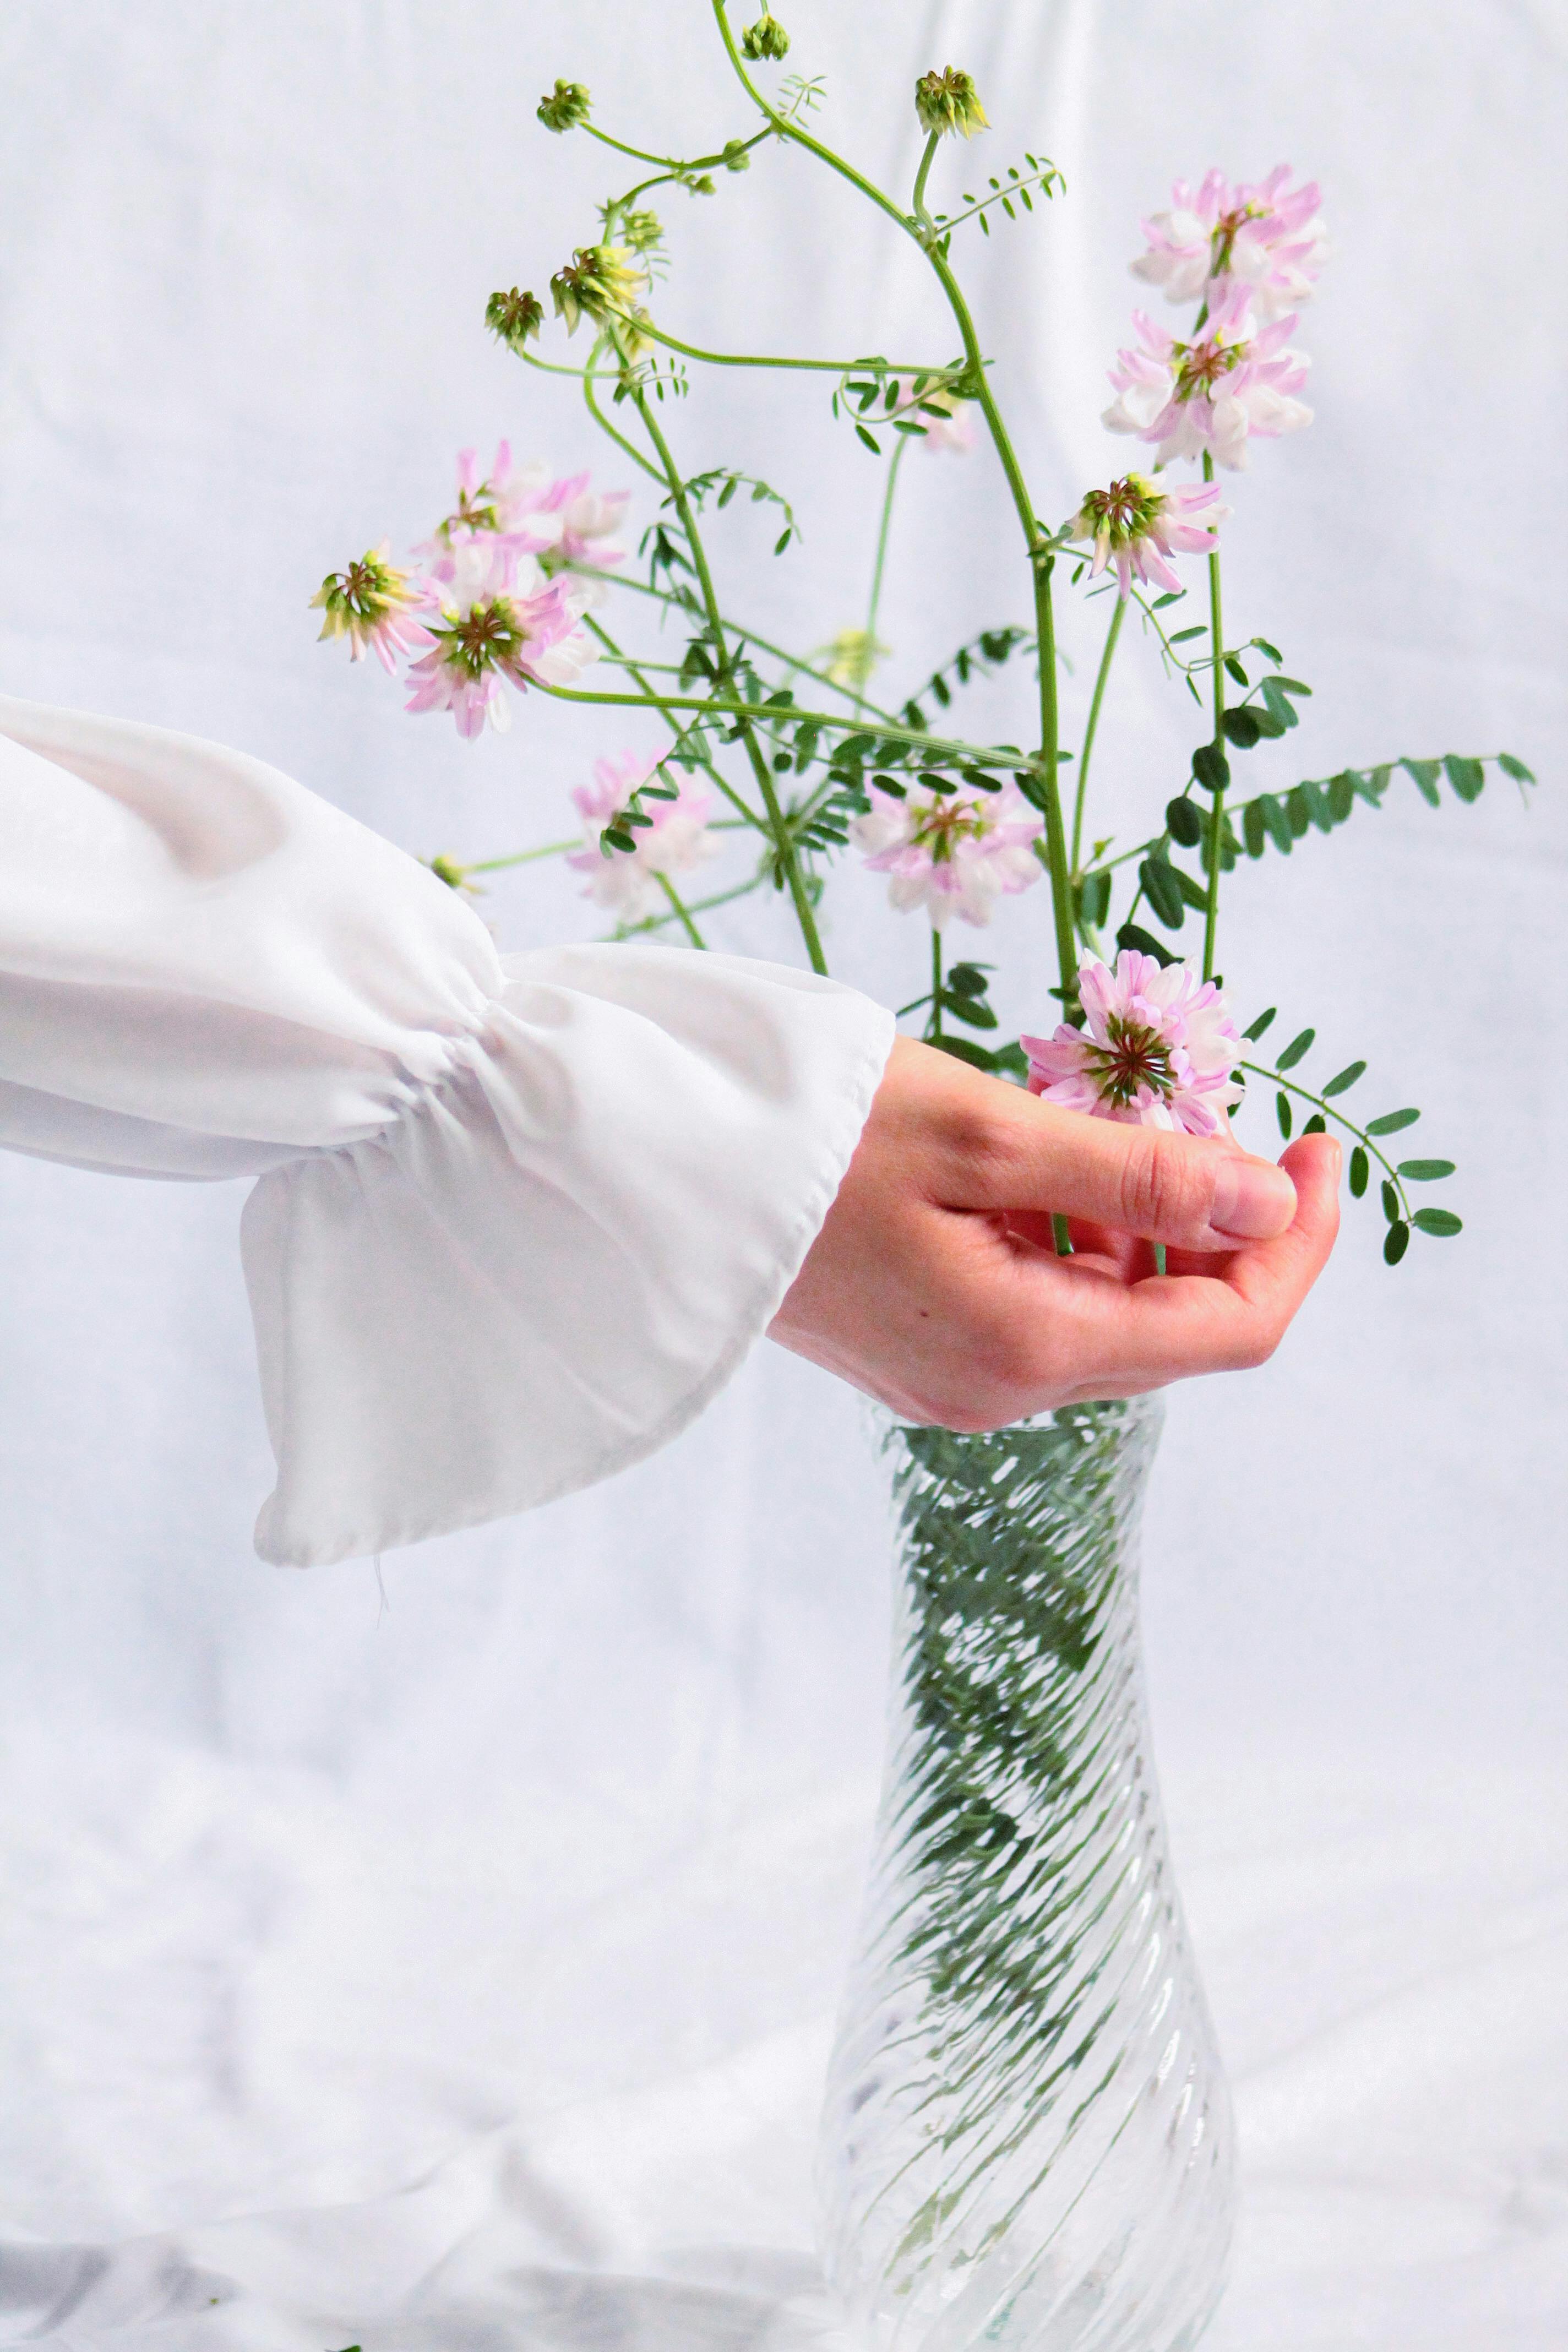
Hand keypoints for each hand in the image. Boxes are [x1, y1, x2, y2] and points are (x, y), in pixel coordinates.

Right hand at [769, 1036, 1338, 1427]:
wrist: (650, 1175)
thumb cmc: (806, 1136)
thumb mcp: (986, 1133)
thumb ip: (1136, 1177)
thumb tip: (1266, 1205)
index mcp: (1025, 1345)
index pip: (1230, 1326)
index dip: (1295, 1241)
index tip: (1311, 1147)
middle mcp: (998, 1390)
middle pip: (1175, 1331)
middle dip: (1221, 1228)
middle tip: (1209, 1112)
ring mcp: (956, 1380)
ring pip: (1109, 1316)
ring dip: (1142, 1229)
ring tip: (1107, 1122)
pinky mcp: (921, 1354)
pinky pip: (1042, 1307)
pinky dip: (1073, 1240)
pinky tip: (1039, 1166)